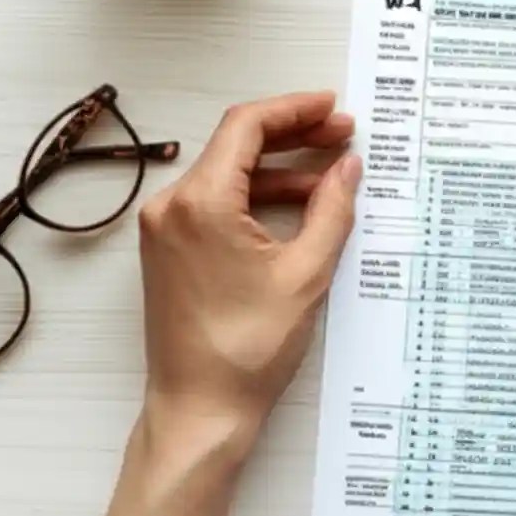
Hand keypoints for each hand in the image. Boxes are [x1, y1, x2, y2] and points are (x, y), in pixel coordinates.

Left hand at [136, 92, 361, 434]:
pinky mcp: (172, 250)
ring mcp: (167, 229)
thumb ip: (331, 210)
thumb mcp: (306, 273)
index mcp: (201, 203)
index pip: (247, 126)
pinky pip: (218, 204)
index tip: (333, 108)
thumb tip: (348, 168)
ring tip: (332, 174)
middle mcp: (173, 206)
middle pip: (236, 145)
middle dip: (293, 136)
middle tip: (342, 133)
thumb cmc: (247, 349)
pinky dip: (259, 197)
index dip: (295, 110)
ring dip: (280, 169)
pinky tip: (300, 206)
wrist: (200, 408)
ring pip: (229, 175)